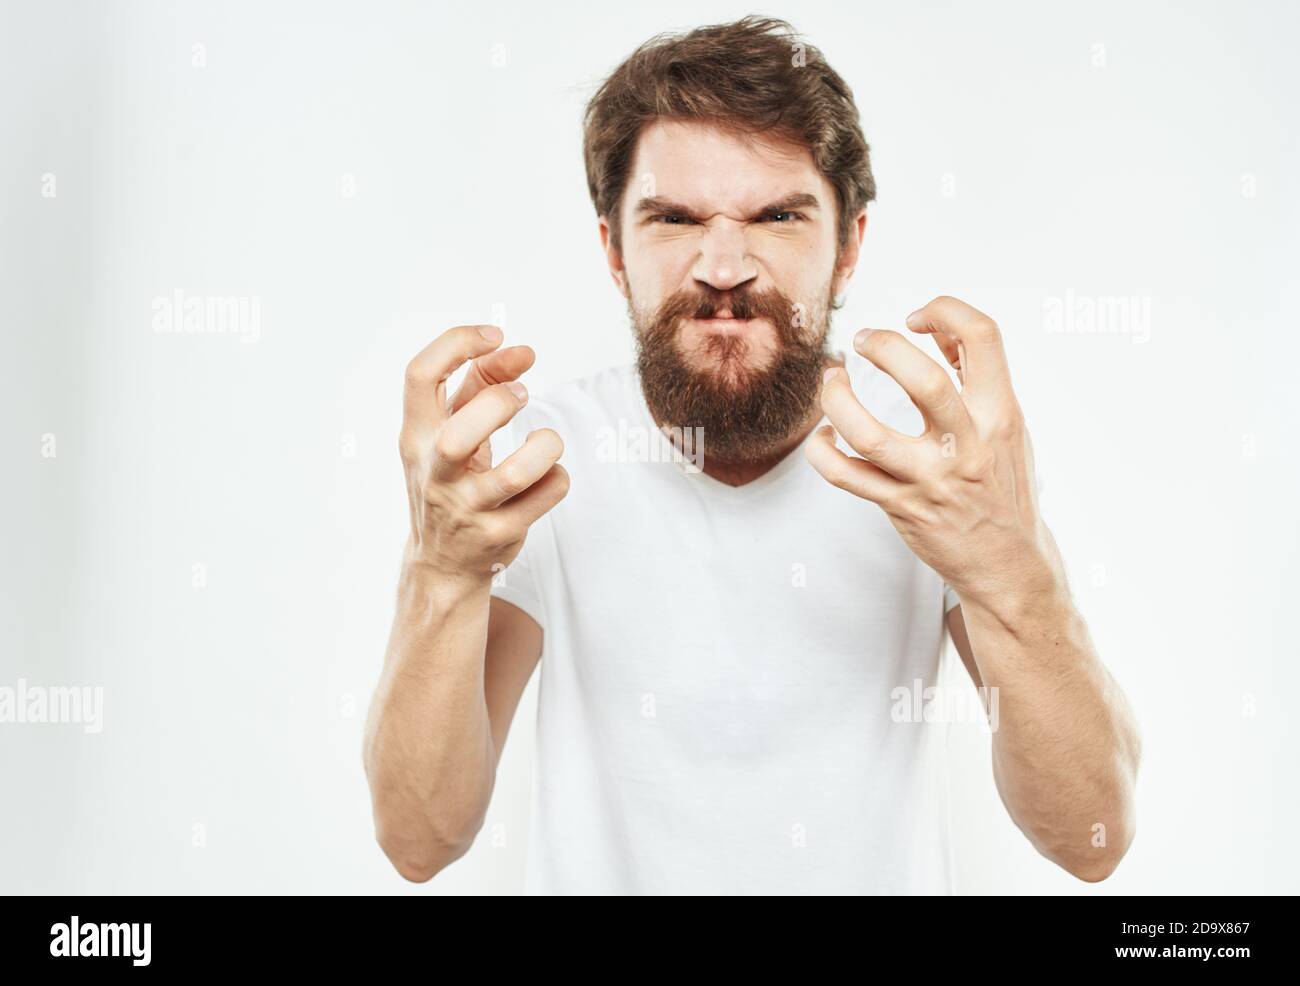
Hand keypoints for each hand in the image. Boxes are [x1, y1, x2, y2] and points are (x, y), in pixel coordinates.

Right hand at [399, 325, 567, 583]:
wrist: (442, 562)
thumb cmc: (451, 479)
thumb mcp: (451, 430)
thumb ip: (481, 385)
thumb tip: (522, 351)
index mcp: (416, 436)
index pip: (419, 377)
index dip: (457, 343)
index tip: (494, 335)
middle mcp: (434, 472)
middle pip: (460, 435)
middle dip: (499, 404)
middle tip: (522, 396)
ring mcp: (465, 508)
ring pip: (515, 475)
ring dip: (544, 447)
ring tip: (547, 442)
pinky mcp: (497, 535)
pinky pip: (545, 496)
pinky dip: (557, 478)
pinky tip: (549, 477)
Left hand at [805, 296, 1054, 608]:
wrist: (1008, 563)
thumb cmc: (1003, 485)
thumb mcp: (1008, 425)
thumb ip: (975, 376)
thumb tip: (936, 330)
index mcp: (1000, 414)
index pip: (984, 337)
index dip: (945, 310)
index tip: (917, 318)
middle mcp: (966, 444)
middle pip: (921, 381)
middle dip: (883, 346)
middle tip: (861, 340)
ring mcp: (930, 479)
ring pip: (867, 433)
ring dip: (836, 399)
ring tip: (832, 382)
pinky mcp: (900, 507)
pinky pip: (844, 475)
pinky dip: (822, 451)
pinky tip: (824, 437)